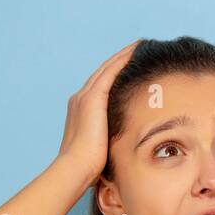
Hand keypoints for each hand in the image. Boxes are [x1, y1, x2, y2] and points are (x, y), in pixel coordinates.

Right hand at [58, 40, 139, 186]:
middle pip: (103, 72)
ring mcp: (84, 97)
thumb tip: (124, 145)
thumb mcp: (101, 147)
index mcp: (81, 109)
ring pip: (107, 69)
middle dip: (120, 59)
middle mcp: (80, 98)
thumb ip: (109, 138)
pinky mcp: (92, 99)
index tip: (129, 65)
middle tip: (137, 48)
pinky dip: (121, 62)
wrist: (75, 167)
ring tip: (139, 46)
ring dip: (123, 56)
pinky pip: (109, 73)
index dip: (115, 73)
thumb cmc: (88, 166)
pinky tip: (134, 54)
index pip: (101, 85)